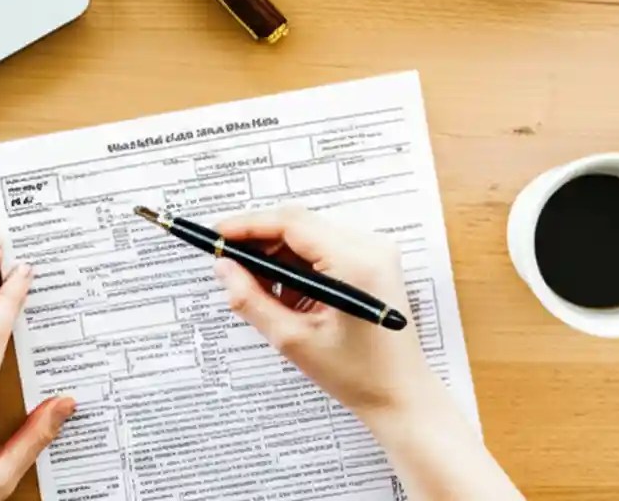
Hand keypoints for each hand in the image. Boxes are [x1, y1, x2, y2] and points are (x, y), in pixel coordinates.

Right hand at [213, 206, 435, 416]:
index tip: (217, 236)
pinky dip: (298, 266)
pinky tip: (287, 297)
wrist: (401, 395)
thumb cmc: (357, 374)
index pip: (291, 223)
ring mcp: (374, 252)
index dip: (248, 225)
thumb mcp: (293, 339)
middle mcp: (370, 247)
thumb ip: (251, 300)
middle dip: (260, 242)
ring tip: (260, 291)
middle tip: (229, 266)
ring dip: (278, 257)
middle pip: (299, 224)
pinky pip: (324, 249)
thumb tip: (223, 268)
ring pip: (308, 236)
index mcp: (355, 263)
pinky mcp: (372, 262)